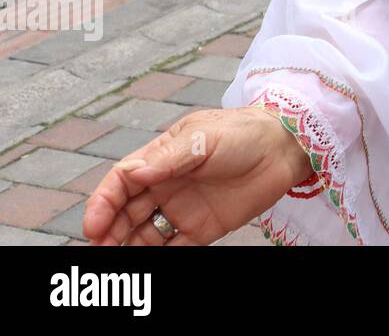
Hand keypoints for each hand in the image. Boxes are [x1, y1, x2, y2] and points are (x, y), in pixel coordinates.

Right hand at [82, 106, 311, 245]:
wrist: (286, 148)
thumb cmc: (244, 132)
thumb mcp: (205, 136)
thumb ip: (171, 157)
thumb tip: (133, 173)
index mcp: (161, 158)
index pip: (121, 182)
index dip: (103, 203)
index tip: (94, 225)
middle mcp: (166, 185)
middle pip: (126, 212)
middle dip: (109, 232)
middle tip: (101, 250)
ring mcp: (183, 208)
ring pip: (144, 233)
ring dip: (127, 248)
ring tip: (118, 262)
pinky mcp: (202, 229)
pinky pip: (173, 248)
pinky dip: (158, 258)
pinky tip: (149, 264)